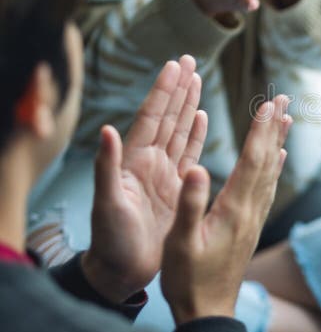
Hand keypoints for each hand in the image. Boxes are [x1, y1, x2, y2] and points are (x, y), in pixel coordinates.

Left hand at [82, 56, 207, 302]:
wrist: (122, 271)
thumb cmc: (110, 240)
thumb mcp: (107, 204)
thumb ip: (108, 167)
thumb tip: (107, 130)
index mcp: (135, 162)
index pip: (152, 117)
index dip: (163, 91)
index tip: (174, 66)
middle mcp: (150, 162)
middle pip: (167, 117)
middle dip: (178, 88)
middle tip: (189, 60)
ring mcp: (164, 174)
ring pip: (180, 131)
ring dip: (189, 105)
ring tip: (197, 79)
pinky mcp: (178, 188)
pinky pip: (190, 154)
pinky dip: (197, 134)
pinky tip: (203, 118)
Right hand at [161, 95, 291, 323]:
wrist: (208, 310)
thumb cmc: (189, 279)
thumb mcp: (181, 243)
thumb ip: (190, 205)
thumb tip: (198, 168)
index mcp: (234, 209)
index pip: (252, 161)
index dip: (259, 130)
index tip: (267, 103)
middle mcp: (250, 209)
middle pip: (267, 160)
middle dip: (274, 127)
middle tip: (284, 98)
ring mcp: (253, 218)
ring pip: (271, 171)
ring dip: (277, 142)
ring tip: (286, 119)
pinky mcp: (250, 225)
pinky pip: (267, 187)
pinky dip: (274, 166)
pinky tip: (278, 158)